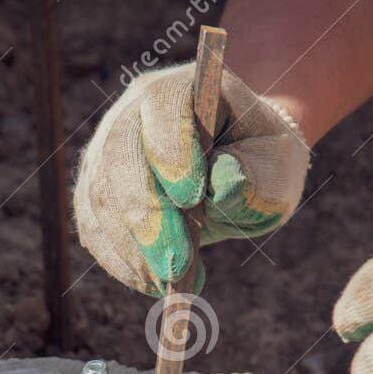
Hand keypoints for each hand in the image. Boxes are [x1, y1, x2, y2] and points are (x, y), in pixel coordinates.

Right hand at [73, 63, 309, 294]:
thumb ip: (259, 174)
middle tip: (175, 264)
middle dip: (148, 215)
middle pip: (121, 157)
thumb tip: (225, 186)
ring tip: (169, 282)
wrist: (236, 161)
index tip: (193, 198)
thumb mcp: (278, 163)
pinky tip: (151, 283)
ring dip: (132, 247)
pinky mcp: (95, 194)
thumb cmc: (258, 157)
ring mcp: (105, 154)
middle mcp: (130, 115)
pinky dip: (120, 261)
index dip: (173, 150)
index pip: (163, 107)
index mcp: (180, 90)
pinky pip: (94, 229)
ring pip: (100, 198)